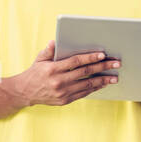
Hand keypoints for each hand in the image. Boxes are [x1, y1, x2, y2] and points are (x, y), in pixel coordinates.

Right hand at [4, 41, 119, 106]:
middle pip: (85, 73)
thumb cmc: (35, 73)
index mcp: (53, 69)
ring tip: (114, 77)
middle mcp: (59, 81)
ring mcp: (63, 92)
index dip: (90, 58)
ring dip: (103, 81)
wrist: (25, 92)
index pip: (75, 62)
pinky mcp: (65, 100)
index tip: (102, 55)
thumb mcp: (39, 59)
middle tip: (116, 64)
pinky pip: (83, 93)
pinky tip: (103, 84)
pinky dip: (94, 88)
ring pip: (87, 85)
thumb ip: (49, 50)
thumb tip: (55, 41)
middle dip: (103, 67)